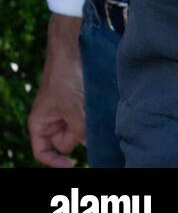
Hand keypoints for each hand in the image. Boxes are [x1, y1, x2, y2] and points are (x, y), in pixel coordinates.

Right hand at [28, 14, 85, 167]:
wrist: (76, 48)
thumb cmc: (65, 75)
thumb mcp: (72, 106)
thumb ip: (79, 129)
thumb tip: (90, 147)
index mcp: (40, 123)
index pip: (43, 151)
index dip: (55, 161)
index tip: (74, 163)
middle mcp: (54, 119)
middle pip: (67, 142)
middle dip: (79, 136)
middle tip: (90, 124)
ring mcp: (70, 110)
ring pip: (82, 129)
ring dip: (91, 125)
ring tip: (95, 109)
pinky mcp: (84, 102)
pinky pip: (91, 117)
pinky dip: (97, 116)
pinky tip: (103, 108)